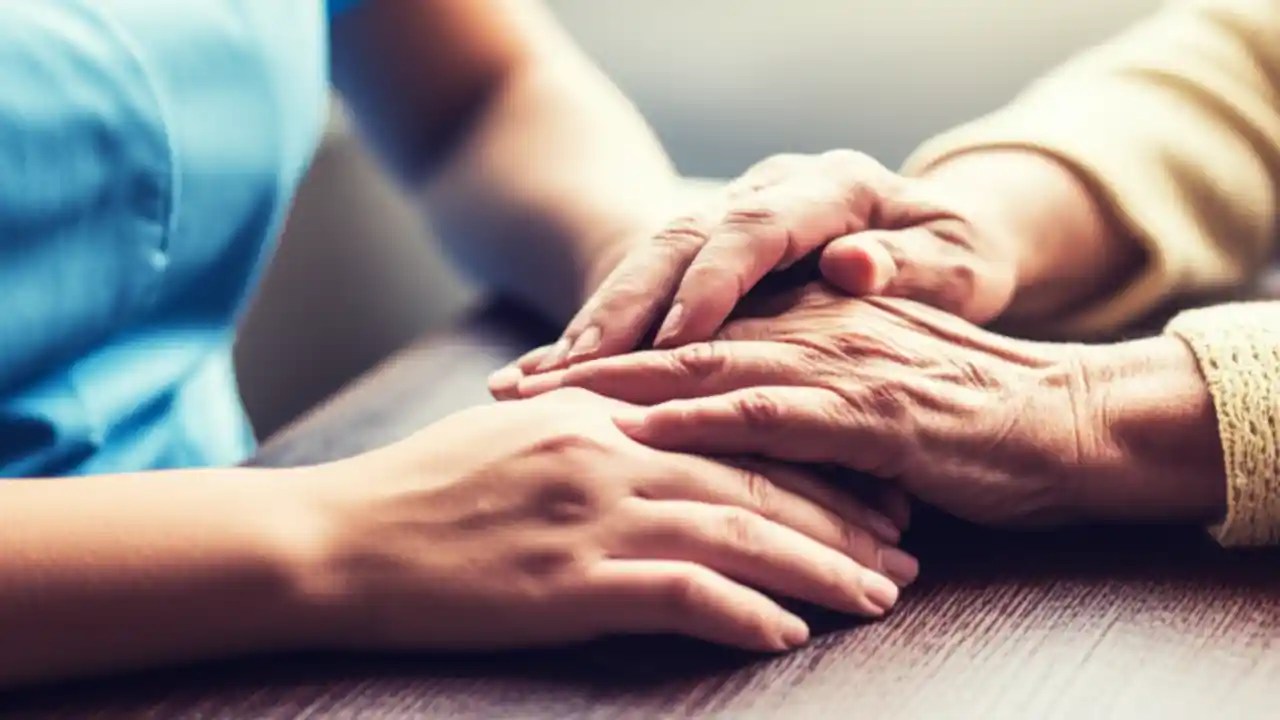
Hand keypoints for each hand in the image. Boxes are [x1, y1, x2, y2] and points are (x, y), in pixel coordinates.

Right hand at [296, 388, 914, 654]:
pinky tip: (790, 633)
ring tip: (883, 595)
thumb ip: (599, 431)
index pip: (736, 429)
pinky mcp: (572, 580)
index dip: (812, 457)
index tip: (869, 484)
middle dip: (843, 516)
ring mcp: (594, 513)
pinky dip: (743, 613)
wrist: (338, 538)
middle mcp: (614, 452)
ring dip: (821, 567)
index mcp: (607, 413)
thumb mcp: (520, 437)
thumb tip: (668, 457)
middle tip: (907, 544)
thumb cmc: (425, 490)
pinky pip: (682, 594)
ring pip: (740, 533)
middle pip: (757, 481)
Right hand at [499, 150, 1018, 382]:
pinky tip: (553, 373)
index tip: (680, 338)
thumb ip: (916, 266)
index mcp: (836, 186)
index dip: (716, 282)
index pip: (763, 226)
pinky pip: (642, 286)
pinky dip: (600, 331)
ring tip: (548, 378)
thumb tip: (853, 261)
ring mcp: (731, 216)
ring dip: (600, 323)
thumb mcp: (960, 264)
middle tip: (584, 367)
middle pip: (684, 239)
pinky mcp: (706, 251)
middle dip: (629, 306)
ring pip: (649, 261)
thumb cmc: (957, 261)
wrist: (936, 239)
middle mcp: (771, 190)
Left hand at [508, 286, 1114, 527]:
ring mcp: (838, 365)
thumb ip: (800, 408)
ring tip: (545, 406)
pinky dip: (705, 416)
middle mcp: (811, 332)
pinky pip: (773, 409)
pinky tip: (648, 427)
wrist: (1068, 424)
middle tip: (504, 392)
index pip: (689, 337)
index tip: (534, 383)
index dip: (607, 357)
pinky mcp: (871, 409)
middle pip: (675, 344)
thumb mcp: (866, 405)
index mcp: (805, 327)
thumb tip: (728, 435)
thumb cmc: (964, 423)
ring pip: (707, 366)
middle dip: (585, 368)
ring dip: (619, 384)